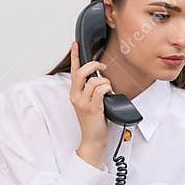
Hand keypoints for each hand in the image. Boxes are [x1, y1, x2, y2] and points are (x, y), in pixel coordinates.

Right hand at [69, 41, 110, 167]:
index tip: (75, 44)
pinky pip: (101, 90)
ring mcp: (83, 102)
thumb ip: (91, 91)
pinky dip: (108, 89)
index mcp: (75, 93)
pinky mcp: (92, 108)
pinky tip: (110, 95)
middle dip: (94, 65)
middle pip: (82, 72)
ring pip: (95, 81)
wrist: (92, 140)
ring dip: (106, 83)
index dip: (75, 56)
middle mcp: (76, 96)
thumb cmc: (93, 122)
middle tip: (103, 67)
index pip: (73, 71)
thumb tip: (100, 79)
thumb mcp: (89, 103)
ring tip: (109, 91)